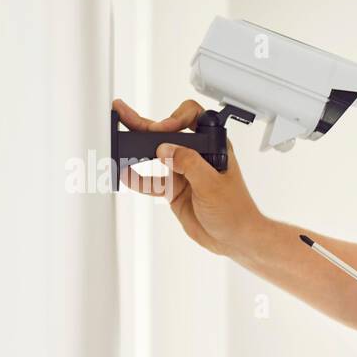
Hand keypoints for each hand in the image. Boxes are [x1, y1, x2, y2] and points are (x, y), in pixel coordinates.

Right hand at [113, 98, 265, 256]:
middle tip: (125, 116)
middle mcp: (197, 155)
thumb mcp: (212, 185)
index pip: (194, 118)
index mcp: (214, 147)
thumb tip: (165, 148)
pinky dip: (137, 179)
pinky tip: (125, 173)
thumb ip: (189, 164)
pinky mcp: (174, 189)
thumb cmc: (236, 212)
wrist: (234, 240)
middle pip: (168, 133)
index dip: (176, 118)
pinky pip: (151, 181)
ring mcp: (184, 172)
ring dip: (136, 148)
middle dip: (146, 124)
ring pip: (156, 155)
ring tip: (120, 138)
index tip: (163, 129)